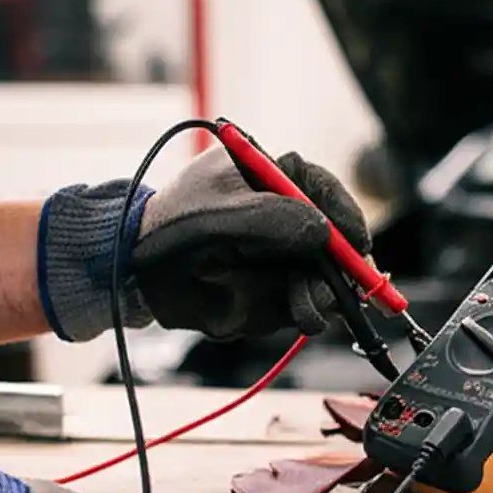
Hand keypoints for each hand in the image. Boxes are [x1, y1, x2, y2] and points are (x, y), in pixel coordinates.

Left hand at [39, 146, 370, 341]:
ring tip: (308, 312)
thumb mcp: (221, 216)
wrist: (135, 273)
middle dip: (341, 268)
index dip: (347, 218)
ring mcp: (282, 252)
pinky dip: (303, 310)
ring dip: (321, 295)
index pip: (325, 190)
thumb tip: (323, 233)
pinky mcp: (275, 284)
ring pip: (323, 274)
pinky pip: (303, 298)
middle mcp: (284, 214)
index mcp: (271, 177)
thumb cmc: (170, 228)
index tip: (357, 244)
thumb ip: (274, 220)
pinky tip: (300, 315)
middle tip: (344, 291)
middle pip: (335, 237)